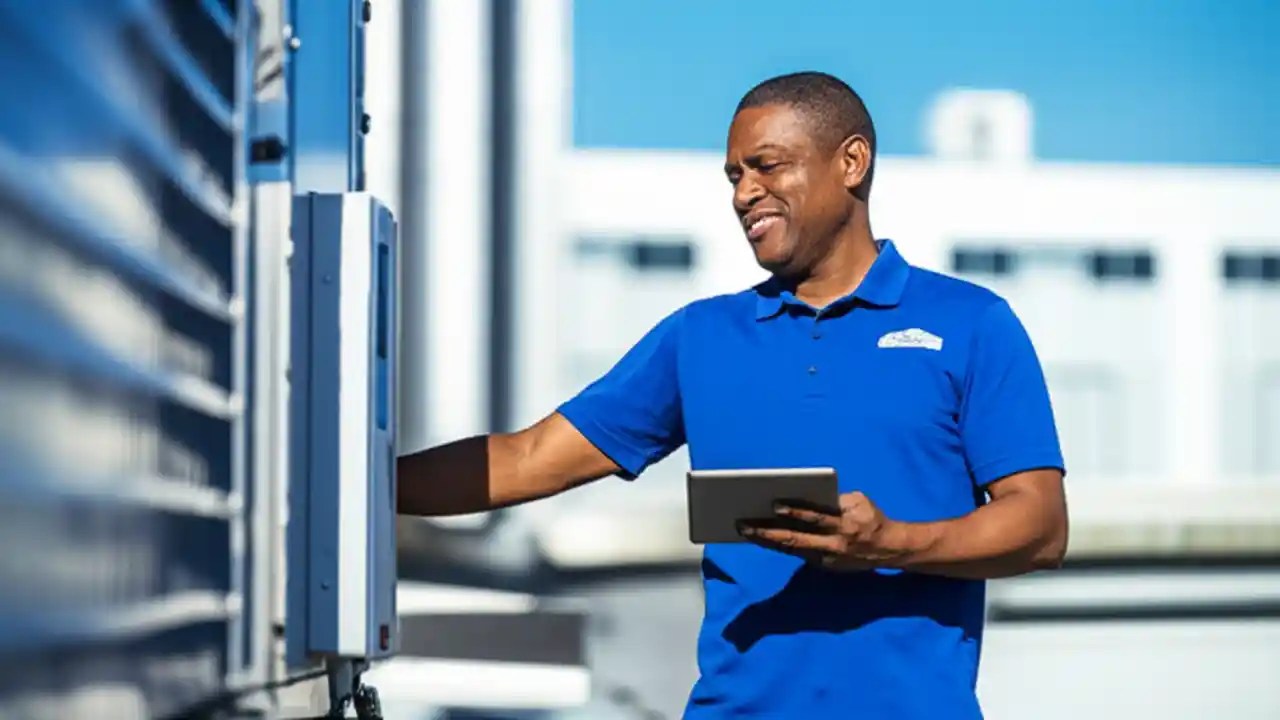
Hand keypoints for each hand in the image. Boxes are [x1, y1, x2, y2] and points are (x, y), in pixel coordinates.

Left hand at [738, 491, 908, 570]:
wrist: (890, 549)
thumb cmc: (870, 518)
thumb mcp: (859, 502)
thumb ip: (836, 499)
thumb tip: (809, 494)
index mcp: (845, 524)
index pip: (817, 517)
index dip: (796, 511)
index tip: (774, 504)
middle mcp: (834, 544)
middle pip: (796, 539)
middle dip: (768, 532)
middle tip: (744, 524)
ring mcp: (827, 558)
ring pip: (791, 549)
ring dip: (767, 541)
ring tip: (746, 530)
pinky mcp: (823, 566)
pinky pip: (797, 554)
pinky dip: (779, 546)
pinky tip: (763, 538)